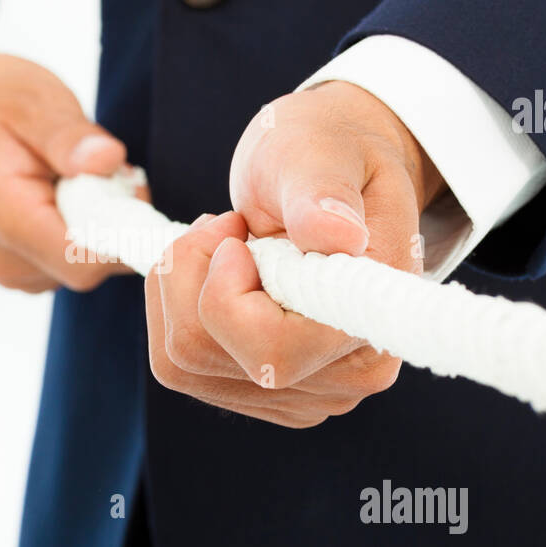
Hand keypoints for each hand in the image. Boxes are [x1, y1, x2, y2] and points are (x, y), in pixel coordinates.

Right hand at [0, 43, 137, 291]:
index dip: (124, 232)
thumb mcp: (31, 98)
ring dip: (97, 225)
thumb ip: (69, 135)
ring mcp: (5, 269)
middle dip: (112, 220)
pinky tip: (65, 196)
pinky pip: (67, 263)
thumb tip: (109, 161)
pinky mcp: (15, 269)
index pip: (82, 260)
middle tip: (106, 168)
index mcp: (0, 214)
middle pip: (88, 265)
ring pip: (82, 266)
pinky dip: (80, 232)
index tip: (131, 184)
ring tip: (76, 177)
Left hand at [146, 81, 443, 426]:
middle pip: (210, 356)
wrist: (334, 176)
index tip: (236, 233)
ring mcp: (299, 393)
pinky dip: (173, 306)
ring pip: (183, 362)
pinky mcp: (258, 391)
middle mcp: (343, 378)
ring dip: (178, 287)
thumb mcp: (322, 153)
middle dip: (192, 276)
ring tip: (224, 240)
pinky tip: (212, 270)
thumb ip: (323, 192)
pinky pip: (177, 364)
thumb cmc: (330, 155)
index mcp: (372, 320)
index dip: (227, 295)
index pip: (273, 352)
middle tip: (226, 222)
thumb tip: (340, 236)